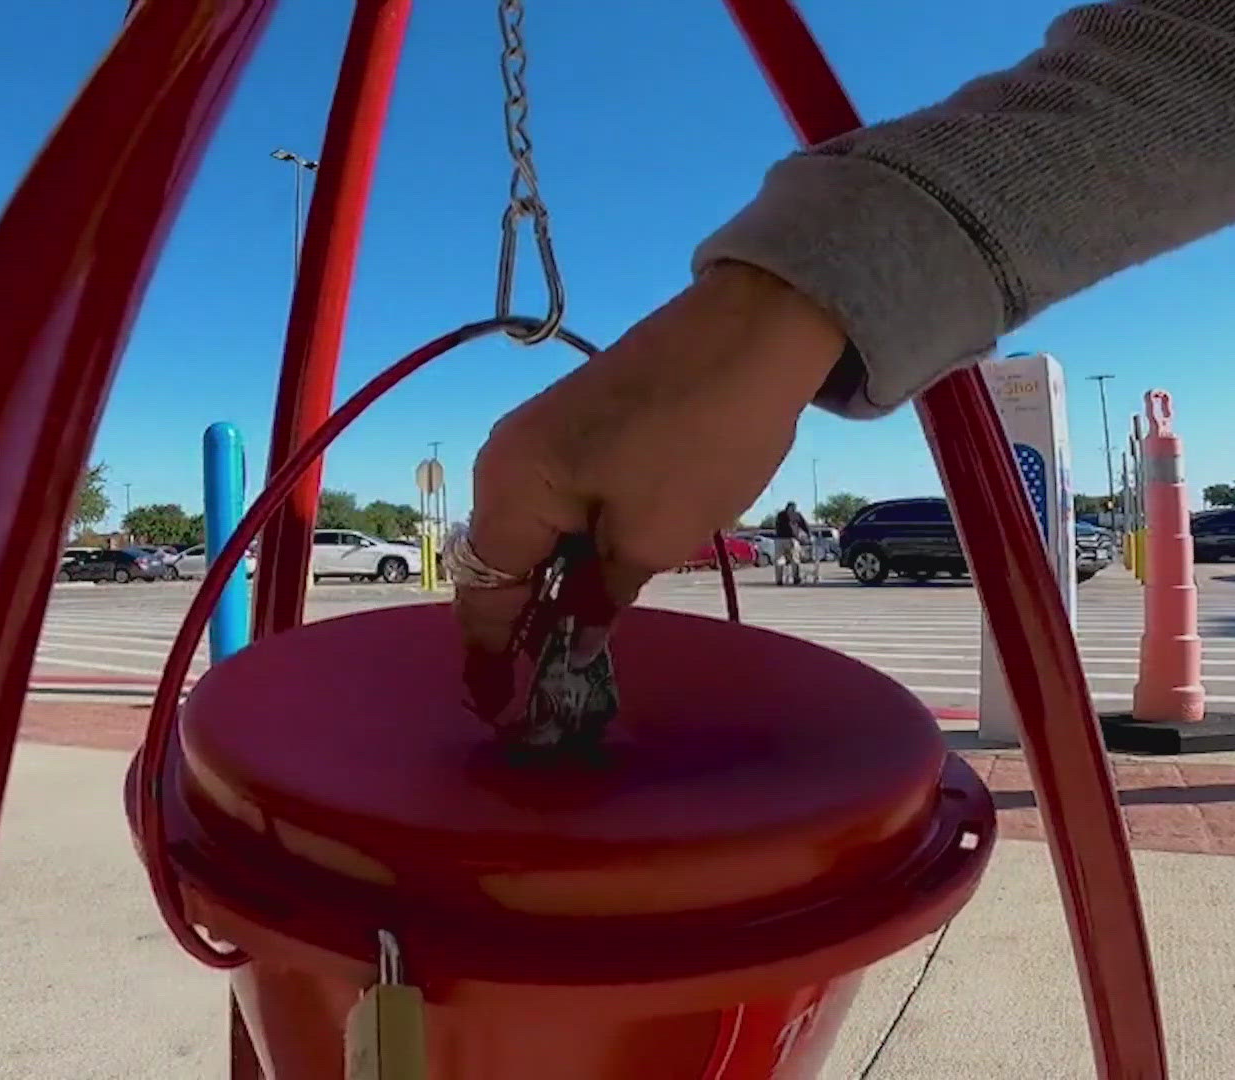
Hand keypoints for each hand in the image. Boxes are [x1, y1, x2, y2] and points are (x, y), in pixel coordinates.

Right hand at [456, 261, 846, 716]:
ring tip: (588, 646)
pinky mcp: (578, 427)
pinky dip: (576, 549)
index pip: (481, 594)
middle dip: (525, 628)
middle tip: (558, 690)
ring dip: (557, 588)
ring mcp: (540, 439)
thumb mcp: (654, 537)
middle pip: (501, 564)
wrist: (753, 330)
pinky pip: (558, 506)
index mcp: (509, 490)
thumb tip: (576, 640)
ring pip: (534, 536)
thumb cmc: (700, 438)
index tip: (503, 714)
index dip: (490, 660)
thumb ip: (603, 596)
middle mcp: (506, 461)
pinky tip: (607, 582)